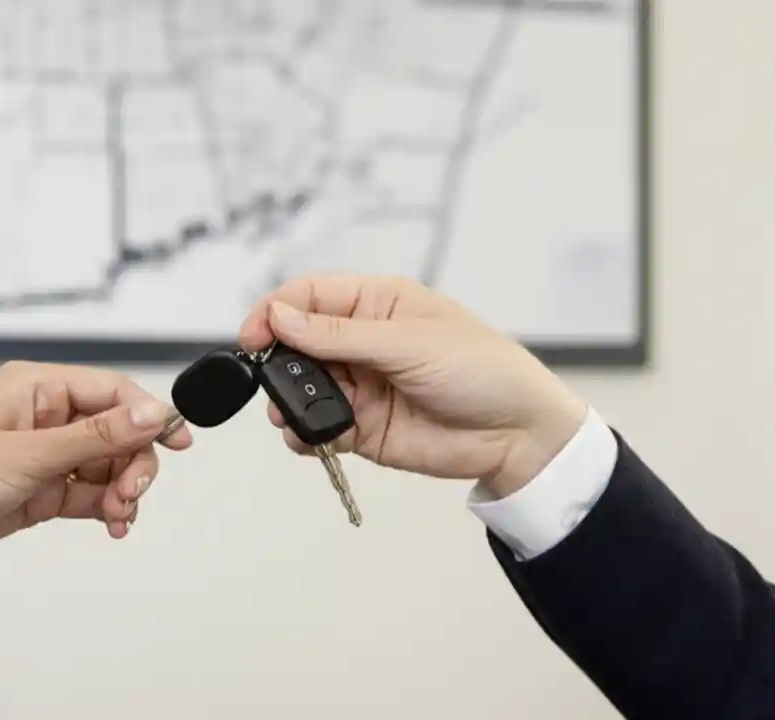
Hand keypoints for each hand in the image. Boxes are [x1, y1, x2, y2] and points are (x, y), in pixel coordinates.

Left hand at [0, 361, 191, 569]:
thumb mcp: (29, 454)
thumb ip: (97, 436)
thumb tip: (150, 413)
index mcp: (36, 387)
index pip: (111, 391)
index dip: (148, 414)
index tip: (178, 441)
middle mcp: (43, 416)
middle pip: (116, 431)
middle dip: (133, 463)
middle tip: (133, 493)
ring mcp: (42, 454)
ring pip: (107, 466)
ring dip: (122, 490)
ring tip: (118, 515)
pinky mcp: (39, 489)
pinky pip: (90, 493)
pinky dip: (106, 508)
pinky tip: (114, 524)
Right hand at [239, 275, 585, 497]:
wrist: (519, 435)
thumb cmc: (483, 370)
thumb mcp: (410, 342)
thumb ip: (340, 335)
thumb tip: (282, 316)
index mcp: (377, 304)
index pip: (309, 296)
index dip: (276, 310)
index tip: (255, 334)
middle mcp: (361, 342)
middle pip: (296, 341)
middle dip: (276, 360)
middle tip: (269, 378)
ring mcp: (360, 385)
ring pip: (301, 386)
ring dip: (286, 399)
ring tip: (289, 413)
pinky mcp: (362, 426)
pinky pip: (317, 427)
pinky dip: (304, 433)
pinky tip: (309, 437)